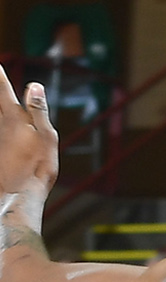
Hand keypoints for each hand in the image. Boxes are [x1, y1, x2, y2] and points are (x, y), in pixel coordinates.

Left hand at [0, 69, 56, 204]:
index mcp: (14, 118)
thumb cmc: (37, 168)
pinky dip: (4, 130)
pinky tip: (6, 134)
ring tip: (4, 109)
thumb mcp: (46, 137)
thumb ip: (37, 111)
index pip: (3, 90)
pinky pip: (0, 137)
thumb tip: (33, 85)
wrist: (16, 196)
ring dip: (0, 110)